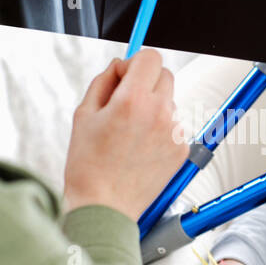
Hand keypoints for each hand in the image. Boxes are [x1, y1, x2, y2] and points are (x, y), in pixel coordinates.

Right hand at [62, 49, 188, 222]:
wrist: (104, 208)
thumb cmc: (88, 167)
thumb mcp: (83, 115)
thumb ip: (103, 82)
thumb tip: (119, 67)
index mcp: (133, 101)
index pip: (150, 57)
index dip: (134, 62)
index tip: (125, 75)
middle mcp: (159, 113)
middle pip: (164, 75)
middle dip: (146, 81)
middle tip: (125, 102)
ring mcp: (174, 133)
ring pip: (169, 102)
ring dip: (153, 106)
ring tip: (130, 132)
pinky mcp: (181, 150)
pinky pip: (173, 126)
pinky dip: (160, 129)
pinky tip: (140, 147)